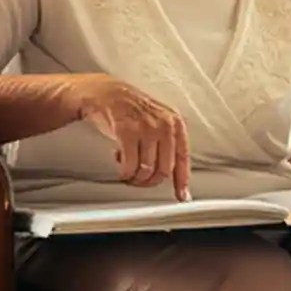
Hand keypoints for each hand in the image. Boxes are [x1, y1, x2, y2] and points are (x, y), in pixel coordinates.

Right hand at [72, 74, 190, 199]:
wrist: (107, 93)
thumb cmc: (132, 110)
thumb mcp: (158, 121)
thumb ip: (168, 144)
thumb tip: (175, 175)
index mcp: (175, 123)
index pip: (183, 158)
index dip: (182, 180)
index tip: (181, 196)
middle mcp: (164, 125)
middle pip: (164, 169)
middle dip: (150, 181)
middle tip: (140, 181)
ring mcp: (146, 128)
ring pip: (146, 170)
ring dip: (135, 177)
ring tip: (128, 170)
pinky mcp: (127, 132)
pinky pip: (129, 166)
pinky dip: (124, 172)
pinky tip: (120, 163)